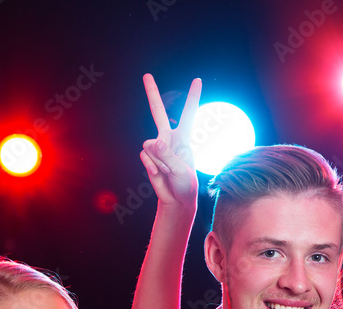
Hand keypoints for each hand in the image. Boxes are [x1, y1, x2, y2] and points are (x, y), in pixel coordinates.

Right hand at [140, 74, 200, 211]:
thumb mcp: (181, 171)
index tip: (197, 80)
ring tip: (168, 173)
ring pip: (151, 147)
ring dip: (160, 163)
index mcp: (184, 138)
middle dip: (152, 93)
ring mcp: (157, 147)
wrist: (176, 199)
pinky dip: (152, 168)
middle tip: (146, 75)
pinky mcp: (148, 156)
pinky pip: (145, 157)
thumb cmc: (185, 185)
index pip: (188, 113)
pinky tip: (159, 174)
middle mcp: (169, 138)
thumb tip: (153, 141)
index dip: (192, 96)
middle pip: (158, 112)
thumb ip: (167, 156)